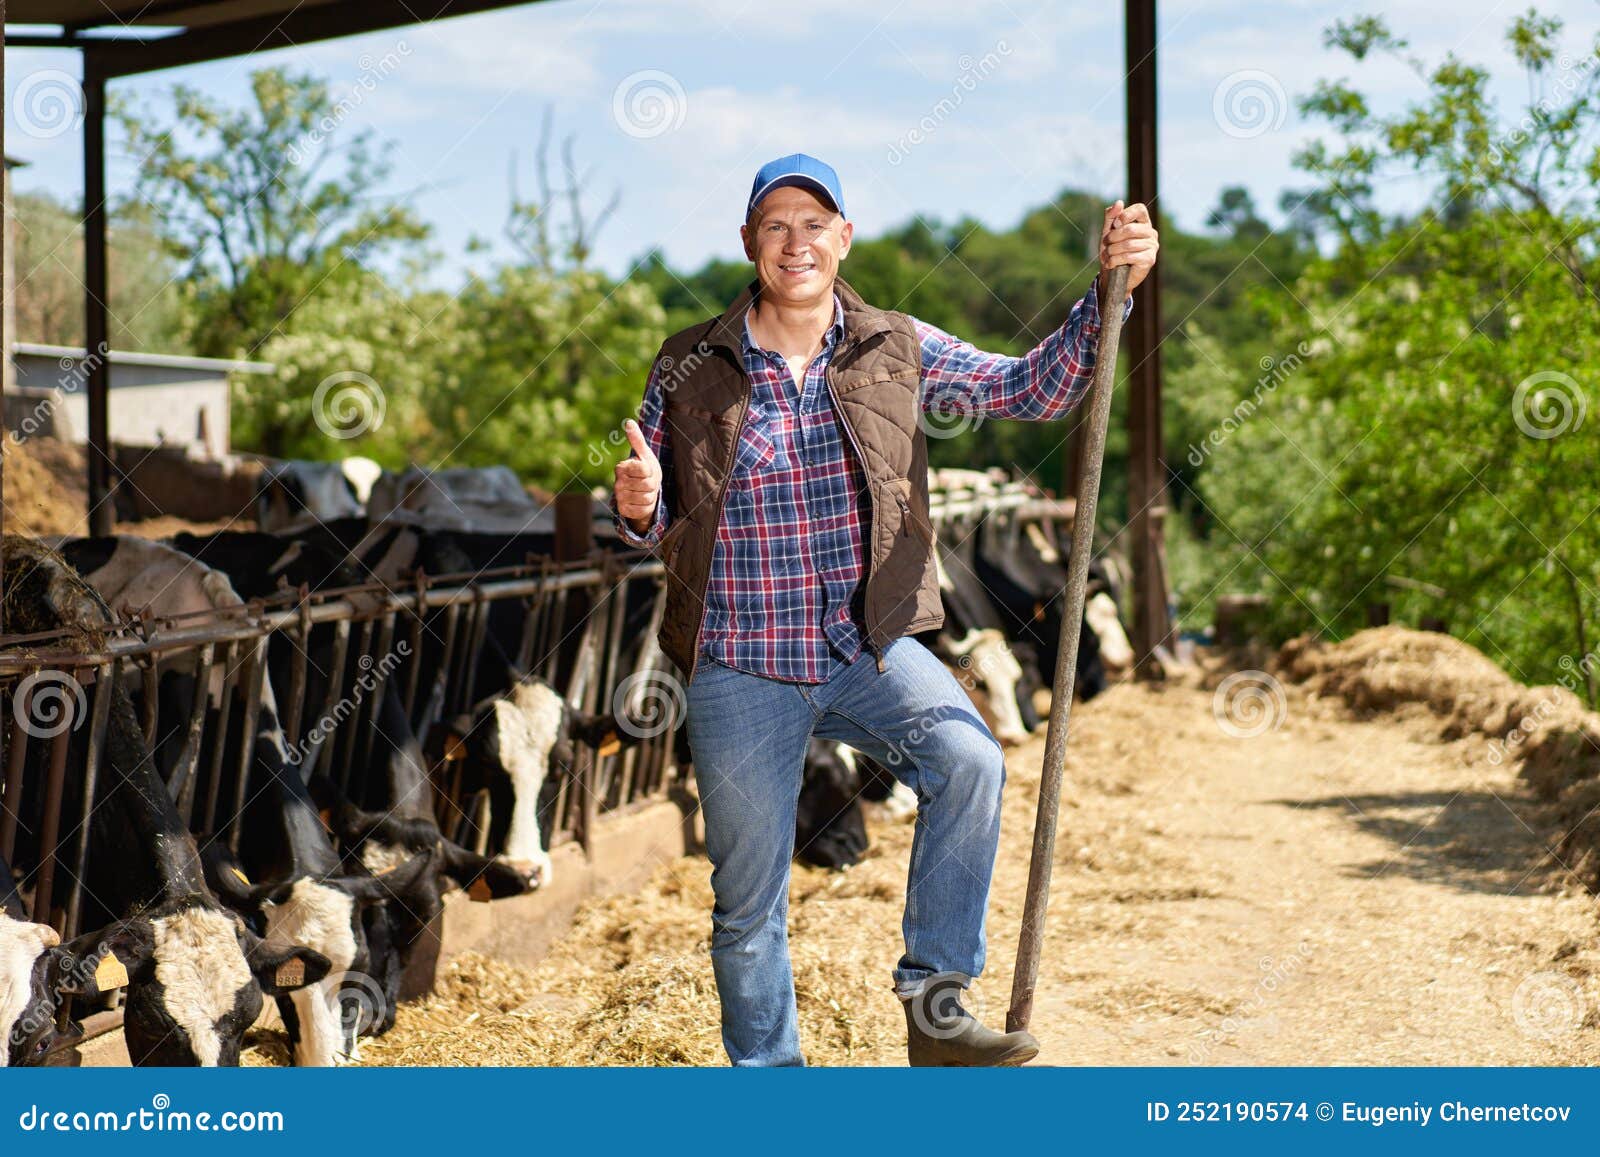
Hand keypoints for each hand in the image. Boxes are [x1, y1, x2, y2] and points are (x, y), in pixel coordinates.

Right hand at [614, 419, 660, 533]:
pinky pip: (642, 510)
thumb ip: (637, 439)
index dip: (650, 471)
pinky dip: (647, 507)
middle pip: (647, 485)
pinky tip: (642, 503)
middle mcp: (617, 482)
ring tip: (646, 492)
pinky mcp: (623, 511)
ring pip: (646, 498)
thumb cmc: (645, 471)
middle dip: (652, 485)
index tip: (647, 471)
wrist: (643, 493)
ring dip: (651, 496)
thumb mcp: (644, 455)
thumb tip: (628, 422)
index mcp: (621, 467)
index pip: (644, 470)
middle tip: (648, 483)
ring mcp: (619, 497)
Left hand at [1099, 200, 1158, 292]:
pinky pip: (1130, 256)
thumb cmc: (1111, 251)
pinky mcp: (1150, 260)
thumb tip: (1119, 202)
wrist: (1112, 276)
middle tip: (1106, 246)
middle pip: (1131, 229)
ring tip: (1107, 256)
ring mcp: (1152, 246)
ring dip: (1112, 251)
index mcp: (1143, 223)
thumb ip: (1111, 216)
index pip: (1140, 209)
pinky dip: (1115, 260)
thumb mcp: (1108, 232)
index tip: (1115, 225)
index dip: (1126, 215)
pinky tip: (1111, 264)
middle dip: (1113, 238)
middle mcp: (1151, 233)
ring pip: (1128, 244)